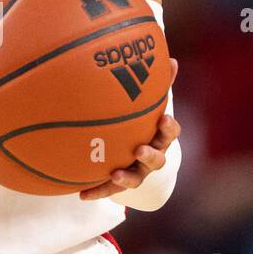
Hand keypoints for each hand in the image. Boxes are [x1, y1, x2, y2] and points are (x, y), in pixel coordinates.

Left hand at [80, 58, 179, 199]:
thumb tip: (172, 58)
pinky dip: (96, 192)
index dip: (169, 128)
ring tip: (115, 173)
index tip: (163, 118)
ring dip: (127, 177)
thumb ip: (157, 83)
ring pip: (136, 178)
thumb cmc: (140, 120)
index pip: (171, 132)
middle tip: (140, 148)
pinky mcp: (118, 184)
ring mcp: (136, 172)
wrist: (130, 151)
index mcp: (159, 136)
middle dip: (150, 155)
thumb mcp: (147, 102)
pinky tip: (81, 195)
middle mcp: (151, 156)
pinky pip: (108, 190)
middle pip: (157, 160)